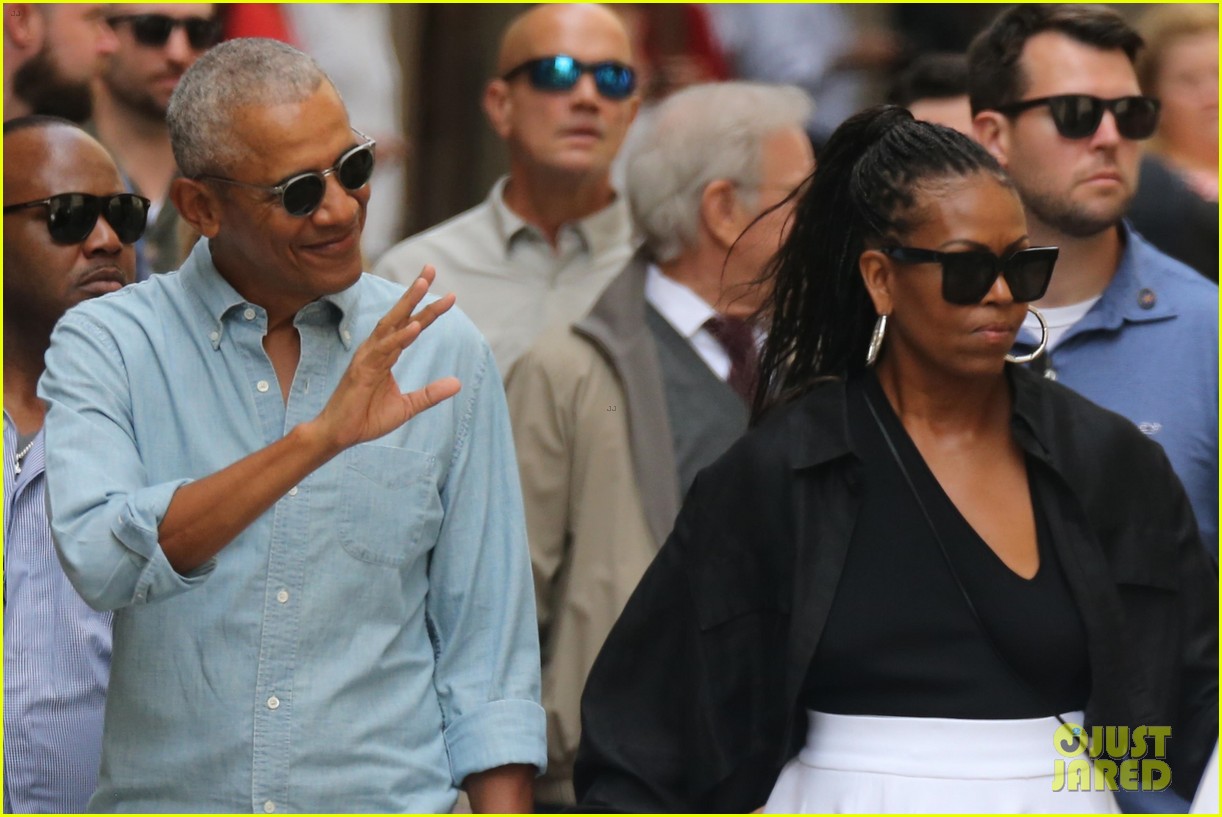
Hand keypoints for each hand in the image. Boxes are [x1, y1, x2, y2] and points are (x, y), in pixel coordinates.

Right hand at [311, 265, 460, 452]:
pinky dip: (400, 337)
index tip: (450, 295)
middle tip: (431, 268)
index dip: (429, 310)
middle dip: (416, 291)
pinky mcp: (362, 369)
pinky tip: (416, 326)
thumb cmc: (366, 419)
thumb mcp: (407, 406)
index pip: (411, 326)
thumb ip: (431, 394)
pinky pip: (383, 350)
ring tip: (424, 284)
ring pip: (390, 324)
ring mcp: (368, 357)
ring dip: (408, 303)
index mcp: (386, 355)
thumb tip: (457, 383)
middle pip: (399, 315)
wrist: (340, 435)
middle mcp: (376, 350)